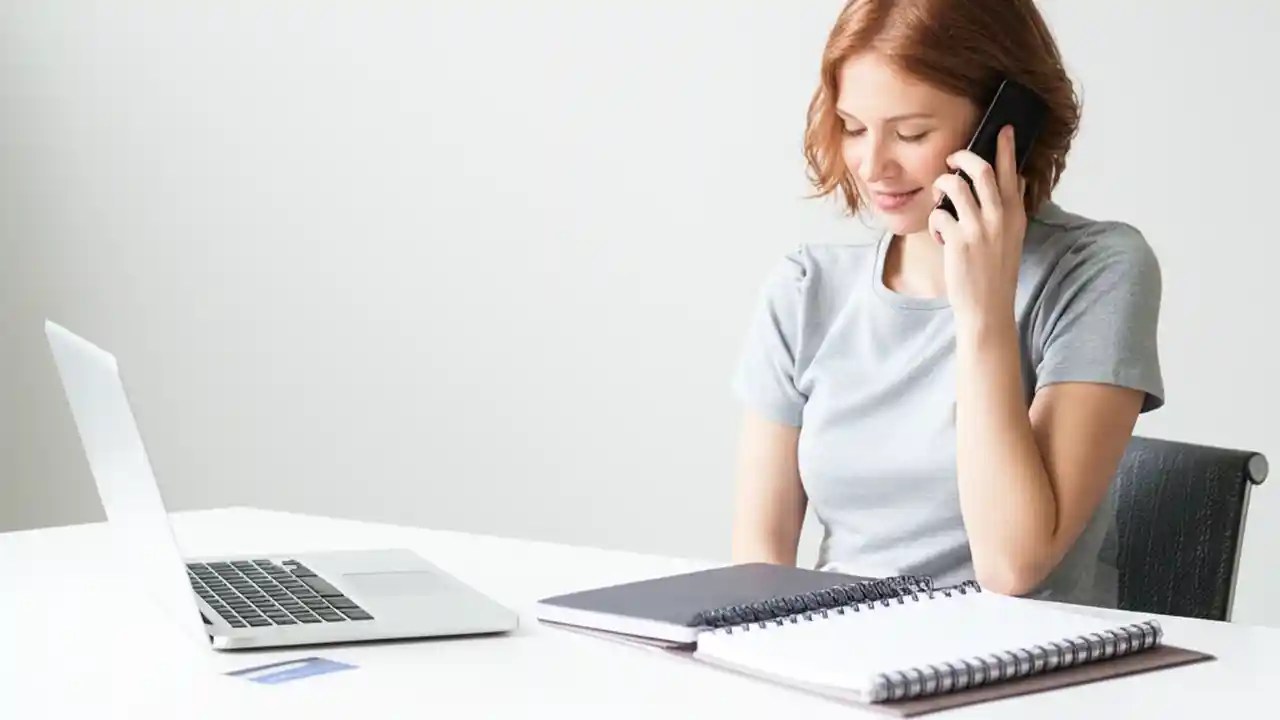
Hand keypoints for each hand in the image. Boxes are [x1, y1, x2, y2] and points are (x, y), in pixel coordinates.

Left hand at [928, 125, 1026, 326]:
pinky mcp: (958, 242)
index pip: (1011, 172)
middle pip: (981, 170)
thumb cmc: (996, 272)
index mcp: (1015, 215)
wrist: (987, 307)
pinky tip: (939, 235)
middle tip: (951, 159)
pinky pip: (938, 215)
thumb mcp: (1012, 237)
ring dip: (941, 186)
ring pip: (954, 187)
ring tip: (939, 196)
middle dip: (962, 157)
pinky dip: (934, 221)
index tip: (1004, 129)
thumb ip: (1012, 207)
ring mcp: (979, 229)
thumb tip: (1016, 178)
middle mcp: (1000, 218)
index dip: (1006, 148)